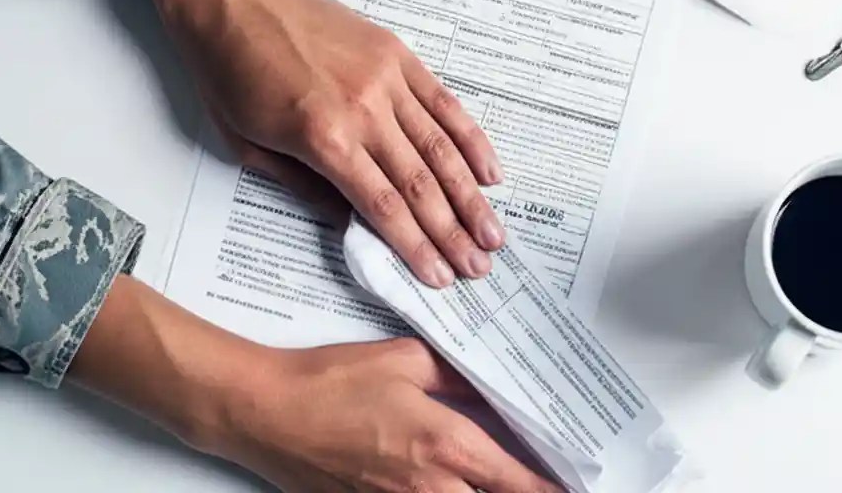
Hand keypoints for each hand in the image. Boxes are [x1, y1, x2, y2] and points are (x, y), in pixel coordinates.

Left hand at [135, 0, 506, 286]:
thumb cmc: (230, 75)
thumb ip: (306, 189)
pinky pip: (444, 102)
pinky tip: (490, 170)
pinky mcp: (397, 55)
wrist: (234, 2)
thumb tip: (352, 224)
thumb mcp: (249, 148)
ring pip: (440, 149)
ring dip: (471, 196)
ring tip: (493, 233)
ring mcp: (386, 80)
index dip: (415, 248)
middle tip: (479, 267)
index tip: (439, 277)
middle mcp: (363, 112)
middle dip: (453, 233)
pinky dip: (471, 139)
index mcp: (324, 140)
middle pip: (420, 185)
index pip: (383, 208)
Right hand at [216, 338, 562, 492]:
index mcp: (445, 444)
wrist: (265, 413)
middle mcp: (429, 488)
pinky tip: (449, 485)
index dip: (553, 489)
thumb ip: (458, 374)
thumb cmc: (330, 382)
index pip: (518, 482)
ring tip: (502, 482)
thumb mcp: (404, 361)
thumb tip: (494, 382)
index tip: (577, 483)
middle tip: (546, 482)